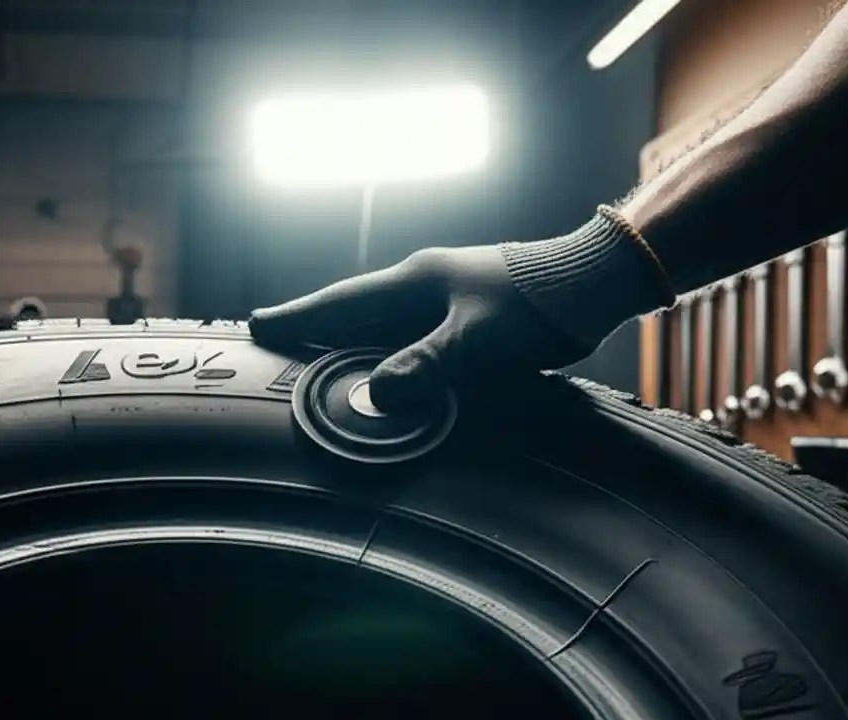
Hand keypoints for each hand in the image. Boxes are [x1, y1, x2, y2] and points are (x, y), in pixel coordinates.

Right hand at [248, 245, 592, 412]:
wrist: (590, 282)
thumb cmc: (536, 302)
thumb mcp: (478, 337)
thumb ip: (428, 363)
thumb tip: (378, 392)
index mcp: (415, 281)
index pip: (341, 302)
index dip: (298, 316)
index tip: (258, 323)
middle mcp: (422, 286)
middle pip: (353, 311)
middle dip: (313, 326)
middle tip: (273, 340)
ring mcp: (443, 298)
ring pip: (381, 324)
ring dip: (348, 341)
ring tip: (315, 359)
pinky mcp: (465, 316)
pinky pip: (410, 336)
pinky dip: (388, 353)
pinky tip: (386, 371)